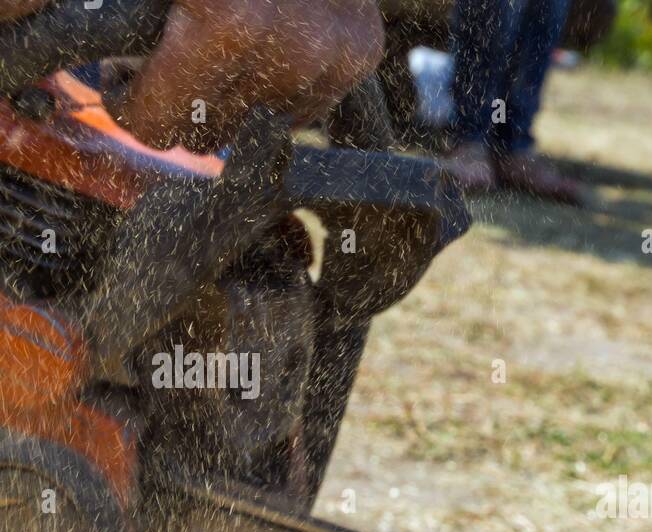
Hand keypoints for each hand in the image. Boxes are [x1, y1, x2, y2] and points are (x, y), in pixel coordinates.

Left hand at [0, 0, 383, 149]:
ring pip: (259, 125)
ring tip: (217, 41)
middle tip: (171, 55)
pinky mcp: (360, 50)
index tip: (123, 81)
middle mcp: (287, 46)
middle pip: (207, 132)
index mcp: (224, 21)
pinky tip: (266, 39)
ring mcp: (330, 53)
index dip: (129, 101)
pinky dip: (280, 81)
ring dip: (231, 93)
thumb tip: (8, 25)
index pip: (155, 119)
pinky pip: (308, 104)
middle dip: (180, 99)